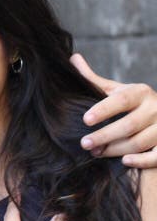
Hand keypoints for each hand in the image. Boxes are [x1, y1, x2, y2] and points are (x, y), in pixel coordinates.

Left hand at [70, 53, 156, 167]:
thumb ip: (94, 79)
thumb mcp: (116, 89)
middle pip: (129, 125)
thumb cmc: (132, 102)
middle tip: (84, 143)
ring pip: (140, 142)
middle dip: (104, 136)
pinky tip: (125, 161)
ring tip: (96, 152)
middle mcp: (155, 109)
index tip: (85, 119)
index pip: (121, 101)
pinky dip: (142, 161)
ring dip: (116, 150)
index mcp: (140, 93)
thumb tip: (72, 58)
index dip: (103, 110)